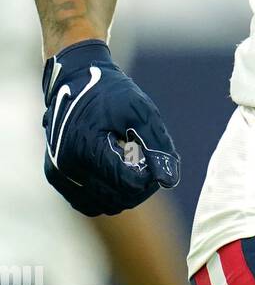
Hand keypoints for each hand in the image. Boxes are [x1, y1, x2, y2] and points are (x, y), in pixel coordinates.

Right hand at [42, 38, 179, 216]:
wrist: (74, 80)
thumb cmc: (109, 93)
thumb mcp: (139, 109)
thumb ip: (156, 142)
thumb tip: (169, 178)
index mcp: (87, 147)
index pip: (127, 183)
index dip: (149, 178)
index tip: (157, 162)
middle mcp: (68, 166)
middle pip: (117, 198)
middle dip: (140, 187)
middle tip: (150, 165)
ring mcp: (59, 174)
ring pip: (104, 205)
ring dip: (124, 193)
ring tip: (133, 165)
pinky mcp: (56, 176)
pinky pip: (87, 203)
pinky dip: (105, 195)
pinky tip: (116, 173)